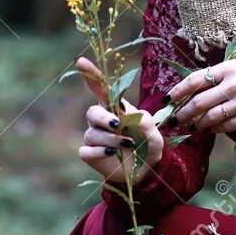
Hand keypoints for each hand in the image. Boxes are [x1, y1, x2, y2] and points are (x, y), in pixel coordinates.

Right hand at [73, 56, 163, 185]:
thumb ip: (146, 122)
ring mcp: (95, 138)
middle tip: (119, 125)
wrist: (146, 172)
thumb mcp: (155, 133)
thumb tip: (129, 115)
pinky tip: (112, 153)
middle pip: (92, 112)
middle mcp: (102, 122)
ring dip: (110, 138)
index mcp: (116, 109)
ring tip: (127, 144)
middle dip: (104, 117)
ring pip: (92, 133)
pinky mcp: (90, 154)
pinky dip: (99, 151)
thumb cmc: (149, 147)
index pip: (99, 88)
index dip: (89, 74)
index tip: (79, 61)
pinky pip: (86, 150)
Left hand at [165, 58, 235, 133]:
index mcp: (230, 67)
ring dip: (197, 124)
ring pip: (210, 118)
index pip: (195, 80)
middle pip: (198, 102)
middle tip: (174, 120)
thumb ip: (220, 76)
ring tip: (191, 127)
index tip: (166, 100)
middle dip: (182, 113)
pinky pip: (225, 127)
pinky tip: (210, 129)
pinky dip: (214, 129)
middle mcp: (234, 84)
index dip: (177, 91)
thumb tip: (194, 89)